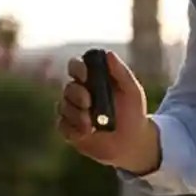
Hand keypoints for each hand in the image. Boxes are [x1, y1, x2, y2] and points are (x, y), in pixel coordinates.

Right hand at [56, 50, 158, 173]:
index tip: (86, 75)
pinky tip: (87, 132)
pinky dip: (73, 128)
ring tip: (91, 124)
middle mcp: (80, 93)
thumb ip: (121, 72)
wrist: (133, 142)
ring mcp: (73, 111)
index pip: (76, 66)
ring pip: (63, 106)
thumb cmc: (134, 113)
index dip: (77, 68)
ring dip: (76, 114)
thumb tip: (108, 54)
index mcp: (92, 80)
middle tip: (88, 102)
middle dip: (76, 94)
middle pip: (68, 87)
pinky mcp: (70, 130)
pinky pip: (62, 125)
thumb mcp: (132, 92)